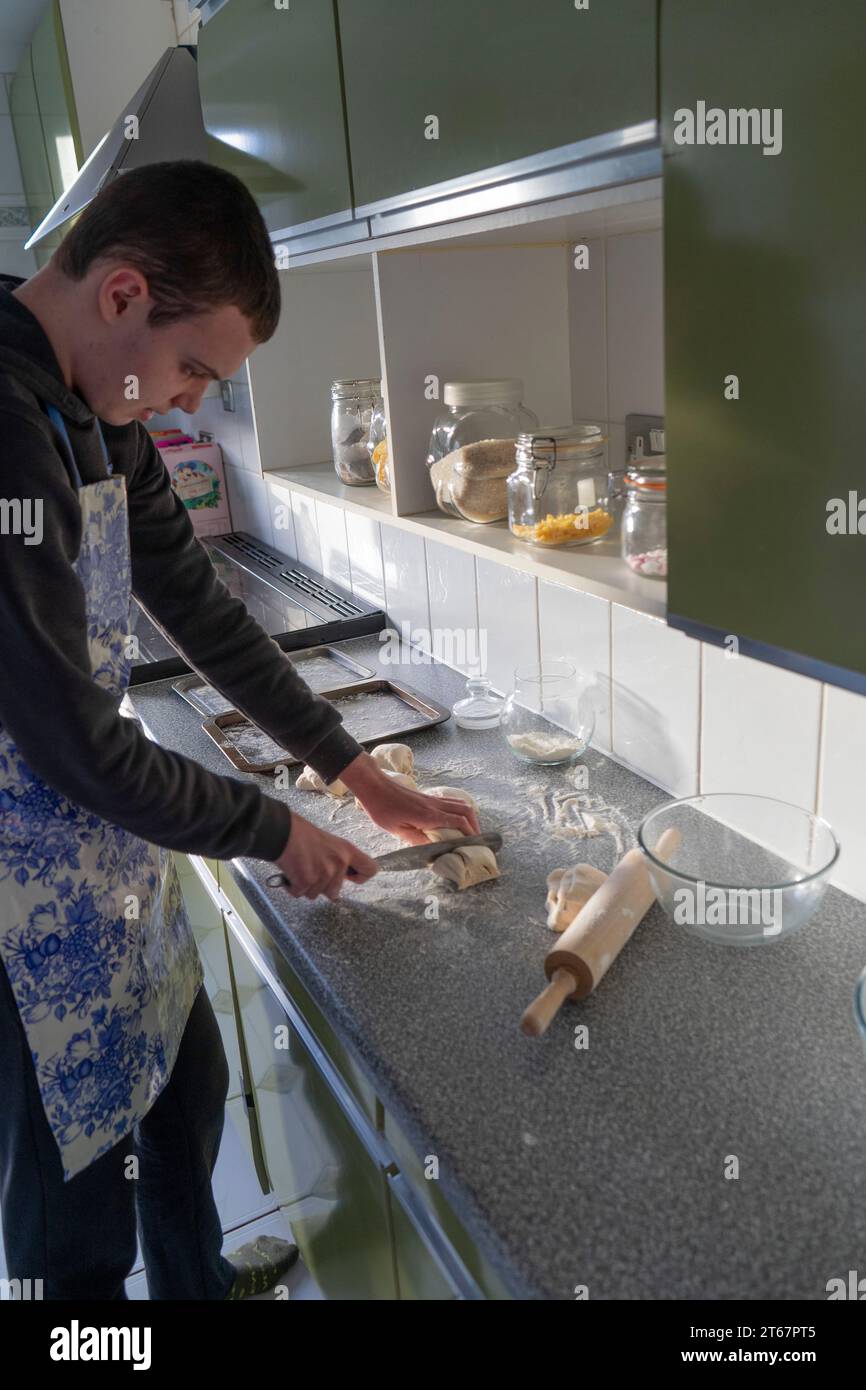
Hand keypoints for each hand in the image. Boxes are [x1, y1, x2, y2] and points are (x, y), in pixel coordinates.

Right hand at [273, 814, 378, 900]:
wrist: (282, 831)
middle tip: (310, 869)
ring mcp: (323, 874)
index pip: (370, 870)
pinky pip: (299, 894)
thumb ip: (338, 860)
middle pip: (335, 892)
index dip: (360, 877)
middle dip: (321, 886)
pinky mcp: (306, 882)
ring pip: (315, 894)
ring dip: (305, 886)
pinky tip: (290, 872)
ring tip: (299, 867)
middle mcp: (339, 864)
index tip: (349, 877)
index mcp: (347, 851)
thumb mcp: (330, 842)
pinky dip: (292, 887)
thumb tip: (340, 877)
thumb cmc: (302, 834)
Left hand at [339, 752, 480, 844]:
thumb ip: (417, 840)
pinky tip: (455, 820)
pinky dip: (459, 811)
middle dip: (475, 825)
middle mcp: (434, 805)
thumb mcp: (396, 830)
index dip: (470, 833)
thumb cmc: (382, 809)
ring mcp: (432, 799)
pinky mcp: (428, 797)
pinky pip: (451, 802)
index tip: (474, 844)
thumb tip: (434, 850)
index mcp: (428, 815)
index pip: (458, 822)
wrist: (375, 786)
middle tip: (476, 839)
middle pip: (466, 811)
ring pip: (460, 804)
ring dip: (469, 817)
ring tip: (469, 830)